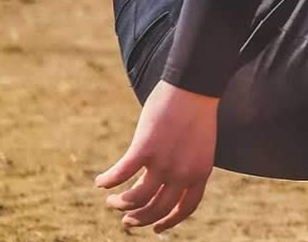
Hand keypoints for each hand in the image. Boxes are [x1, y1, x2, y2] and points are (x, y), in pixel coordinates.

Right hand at [96, 80, 218, 232]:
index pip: (185, 208)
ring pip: (136, 198)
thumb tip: (170, 179)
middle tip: (126, 220)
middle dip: (139, 219)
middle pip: (157, 208)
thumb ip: (188, 164)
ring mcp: (164, 162)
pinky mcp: (145, 148)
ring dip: (120, 204)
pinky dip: (108, 181)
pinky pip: (120, 174)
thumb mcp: (200, 145)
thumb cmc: (196, 111)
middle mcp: (183, 172)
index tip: (156, 229)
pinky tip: (100, 181)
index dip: (169, 222)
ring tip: (111, 200)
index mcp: (201, 172)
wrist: (194, 86)